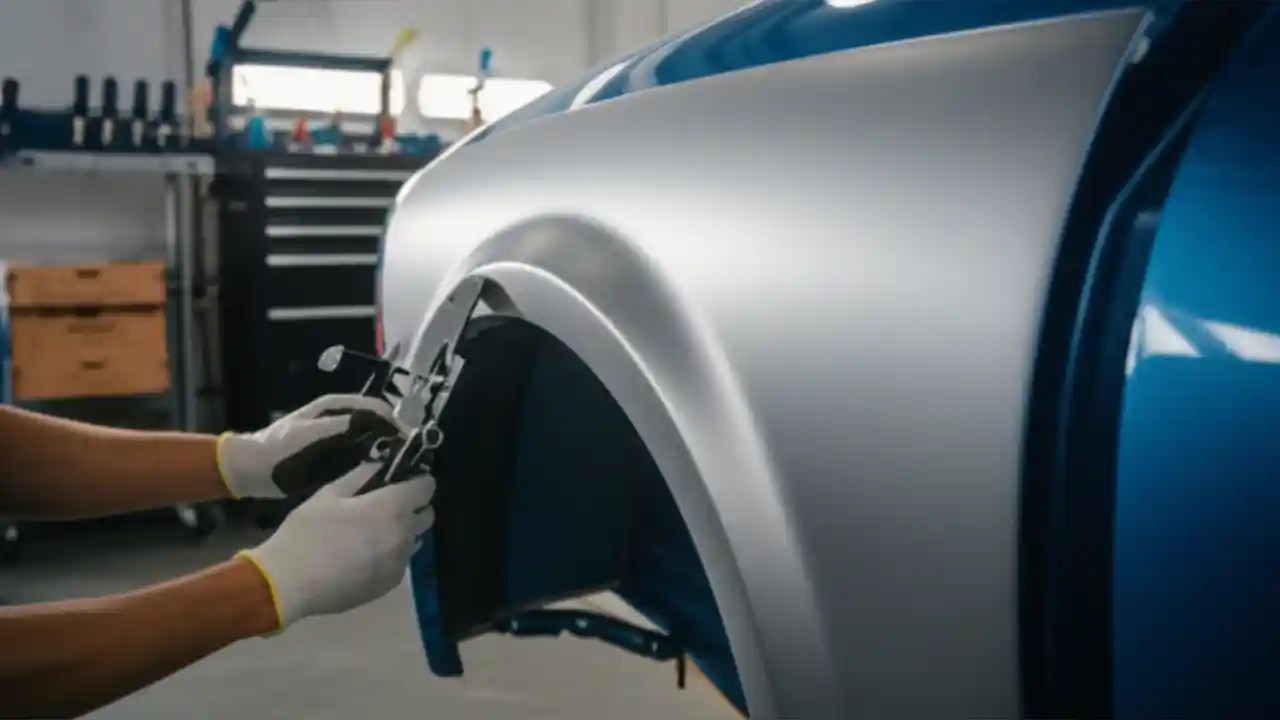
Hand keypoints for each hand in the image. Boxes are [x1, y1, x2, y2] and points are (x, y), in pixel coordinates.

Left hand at [217, 394, 400, 498]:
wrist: (249, 470)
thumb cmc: (277, 449)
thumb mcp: (309, 435)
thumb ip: (342, 426)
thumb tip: (378, 422)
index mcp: (336, 406)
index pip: (377, 408)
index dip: (395, 423)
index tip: (408, 444)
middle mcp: (340, 417)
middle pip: (377, 424)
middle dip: (392, 439)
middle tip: (407, 462)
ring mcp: (337, 436)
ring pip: (370, 440)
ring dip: (383, 452)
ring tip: (397, 471)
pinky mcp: (332, 454)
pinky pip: (359, 455)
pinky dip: (370, 463)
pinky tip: (378, 478)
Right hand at [238, 462, 434, 628]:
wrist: (290, 583)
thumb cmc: (307, 532)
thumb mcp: (329, 494)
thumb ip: (361, 475)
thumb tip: (380, 466)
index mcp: (391, 508)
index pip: (426, 487)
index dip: (417, 481)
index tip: (402, 481)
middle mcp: (403, 536)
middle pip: (426, 515)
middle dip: (413, 506)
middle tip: (386, 505)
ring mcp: (399, 563)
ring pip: (414, 540)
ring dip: (402, 532)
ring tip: (371, 533)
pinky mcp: (389, 584)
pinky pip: (400, 562)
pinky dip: (390, 555)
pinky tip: (363, 556)